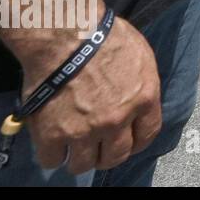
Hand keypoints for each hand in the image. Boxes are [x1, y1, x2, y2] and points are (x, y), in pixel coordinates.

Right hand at [22, 15, 161, 173]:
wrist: (66, 34)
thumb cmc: (105, 35)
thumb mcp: (141, 56)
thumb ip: (141, 84)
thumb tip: (136, 98)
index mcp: (144, 100)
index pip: (147, 136)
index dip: (136, 143)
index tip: (127, 142)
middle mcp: (118, 120)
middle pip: (116, 156)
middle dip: (107, 155)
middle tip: (97, 148)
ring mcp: (85, 130)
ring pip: (84, 164)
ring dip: (79, 159)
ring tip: (73, 148)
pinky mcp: (53, 134)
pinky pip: (51, 160)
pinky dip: (51, 155)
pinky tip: (52, 145)